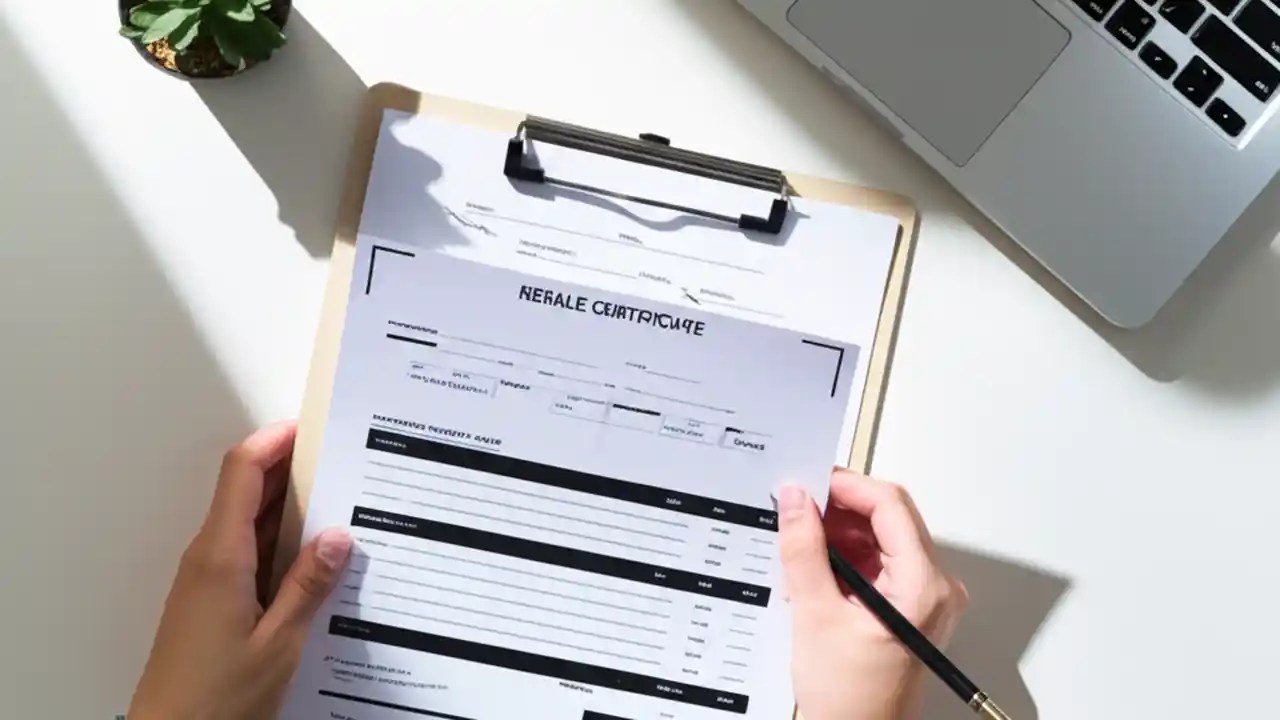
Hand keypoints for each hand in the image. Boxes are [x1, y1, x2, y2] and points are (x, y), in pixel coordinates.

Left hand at [128, 422, 353, 719]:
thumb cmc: (217, 699)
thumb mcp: (279, 643)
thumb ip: (308, 586)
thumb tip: (337, 536)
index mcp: (221, 557)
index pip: (241, 473)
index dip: (273, 442)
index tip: (310, 427)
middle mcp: (208, 558)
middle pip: (246, 491)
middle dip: (290, 470)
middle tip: (341, 462)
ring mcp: (208, 579)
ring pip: (249, 523)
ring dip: (289, 509)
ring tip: (340, 504)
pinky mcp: (212, 601)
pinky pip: (248, 554)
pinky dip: (280, 543)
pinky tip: (314, 558)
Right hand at [778, 471, 966, 719]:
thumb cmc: (850, 697)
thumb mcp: (814, 614)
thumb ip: (804, 550)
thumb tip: (796, 501)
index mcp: (923, 587)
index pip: (890, 506)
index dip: (847, 486)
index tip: (811, 482)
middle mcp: (935, 587)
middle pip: (890, 517)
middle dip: (841, 509)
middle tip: (798, 506)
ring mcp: (925, 596)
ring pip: (883, 537)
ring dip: (842, 532)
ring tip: (802, 541)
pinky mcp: (910, 605)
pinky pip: (881, 560)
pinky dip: (848, 555)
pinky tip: (816, 565)